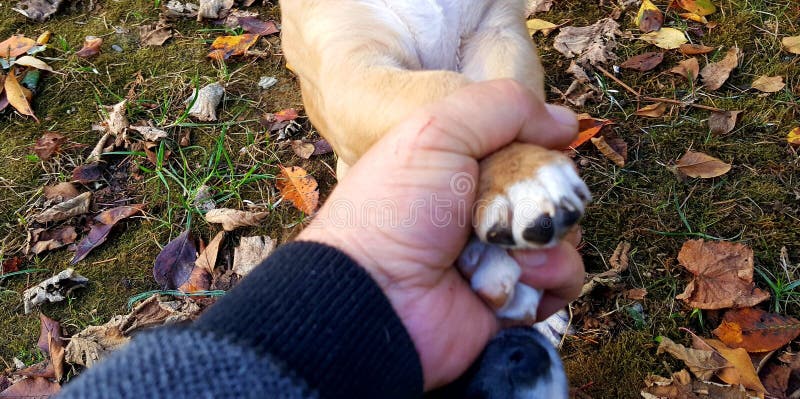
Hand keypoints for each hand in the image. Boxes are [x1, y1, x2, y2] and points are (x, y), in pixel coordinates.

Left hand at [297, 80, 584, 389]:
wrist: (375, 295)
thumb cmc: (396, 207)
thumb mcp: (437, 132)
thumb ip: (503, 106)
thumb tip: (566, 124)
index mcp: (464, 166)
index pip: (532, 147)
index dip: (539, 151)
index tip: (527, 156)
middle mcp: (485, 209)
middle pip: (554, 190)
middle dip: (543, 197)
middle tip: (502, 212)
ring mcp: (501, 255)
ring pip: (564, 235)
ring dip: (540, 240)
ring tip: (498, 250)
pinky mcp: (514, 298)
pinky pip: (561, 282)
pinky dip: (544, 279)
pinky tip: (504, 280)